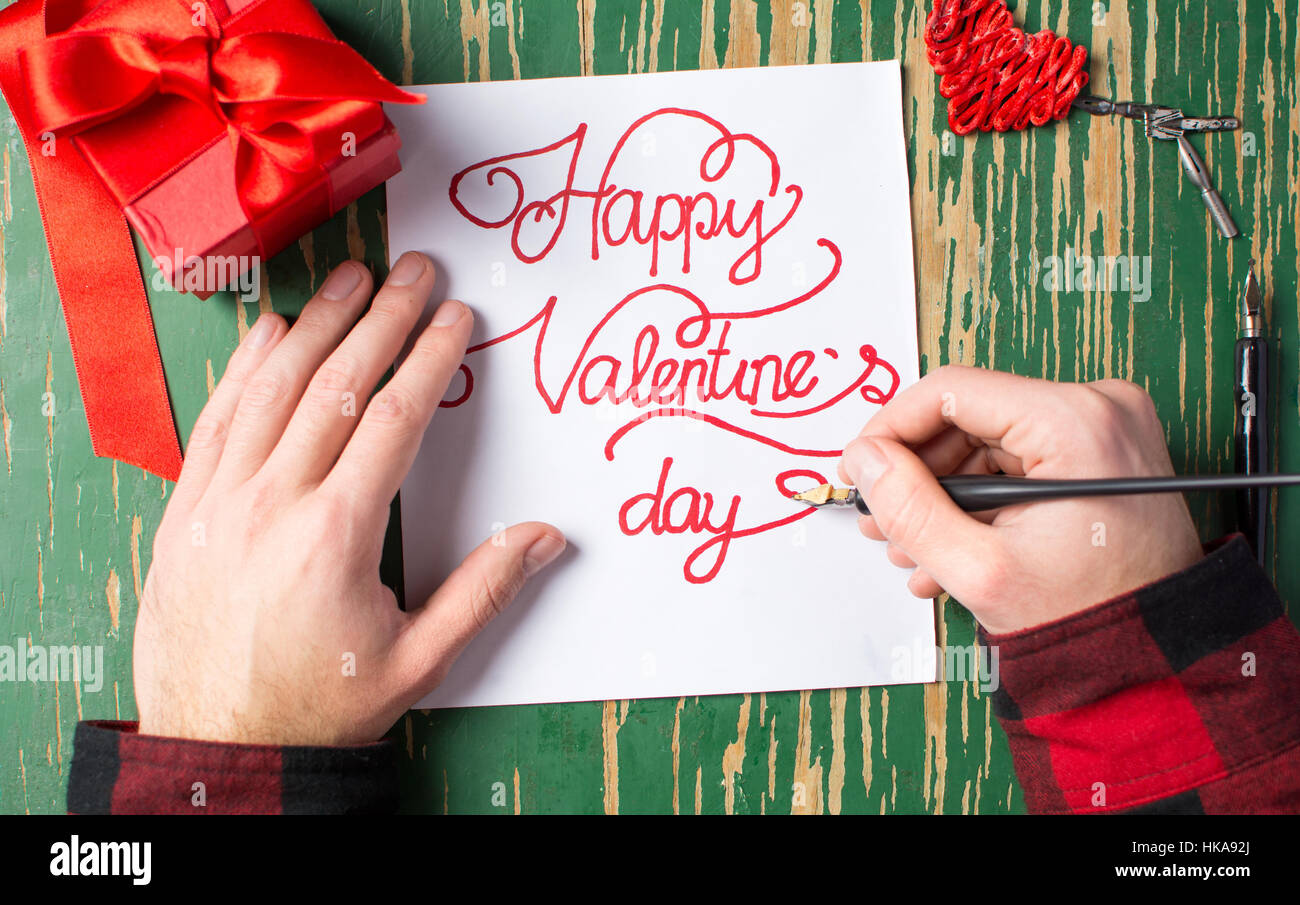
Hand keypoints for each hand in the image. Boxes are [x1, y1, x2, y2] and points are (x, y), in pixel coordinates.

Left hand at [135, 252, 564, 744]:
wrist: (217, 746)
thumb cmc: (317, 707)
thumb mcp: (416, 662)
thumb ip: (483, 592)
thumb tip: (545, 538)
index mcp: (336, 536)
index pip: (393, 419)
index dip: (428, 358)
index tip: (454, 317)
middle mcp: (273, 504)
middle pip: (336, 386)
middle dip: (382, 320)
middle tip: (414, 272)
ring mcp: (220, 502)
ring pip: (272, 390)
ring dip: (316, 327)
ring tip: (351, 280)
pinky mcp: (186, 511)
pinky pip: (215, 421)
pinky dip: (244, 370)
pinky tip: (269, 333)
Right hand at [838, 365, 1202, 633]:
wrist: (1161, 653)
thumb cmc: (1093, 615)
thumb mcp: (978, 567)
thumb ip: (907, 507)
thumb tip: (863, 460)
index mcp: (1075, 421)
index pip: (949, 391)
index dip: (889, 428)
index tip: (858, 466)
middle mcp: (1098, 408)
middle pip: (967, 417)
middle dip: (916, 474)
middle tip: (880, 519)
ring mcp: (1105, 427)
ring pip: (986, 441)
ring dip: (942, 494)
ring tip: (914, 547)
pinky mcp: (1103, 450)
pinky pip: (1017, 457)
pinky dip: (979, 498)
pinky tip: (953, 544)